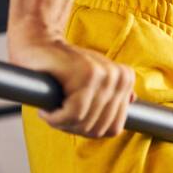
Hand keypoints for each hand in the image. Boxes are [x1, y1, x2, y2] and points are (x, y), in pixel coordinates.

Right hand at [8, 30, 135, 138]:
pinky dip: (55, 118)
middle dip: (75, 128)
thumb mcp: (93, 79)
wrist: (39, 44)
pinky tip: (46, 111)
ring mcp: (105, 75)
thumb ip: (113, 92)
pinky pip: (74, 114)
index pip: (113, 128)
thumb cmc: (65, 66)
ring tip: (53, 110)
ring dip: (63, 123)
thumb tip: (133, 100)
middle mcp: (119, 77)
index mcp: (125, 80)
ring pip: (86, 122)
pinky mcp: (87, 74)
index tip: (72, 118)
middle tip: (59, 115)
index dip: (89, 129)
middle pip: (99, 128)